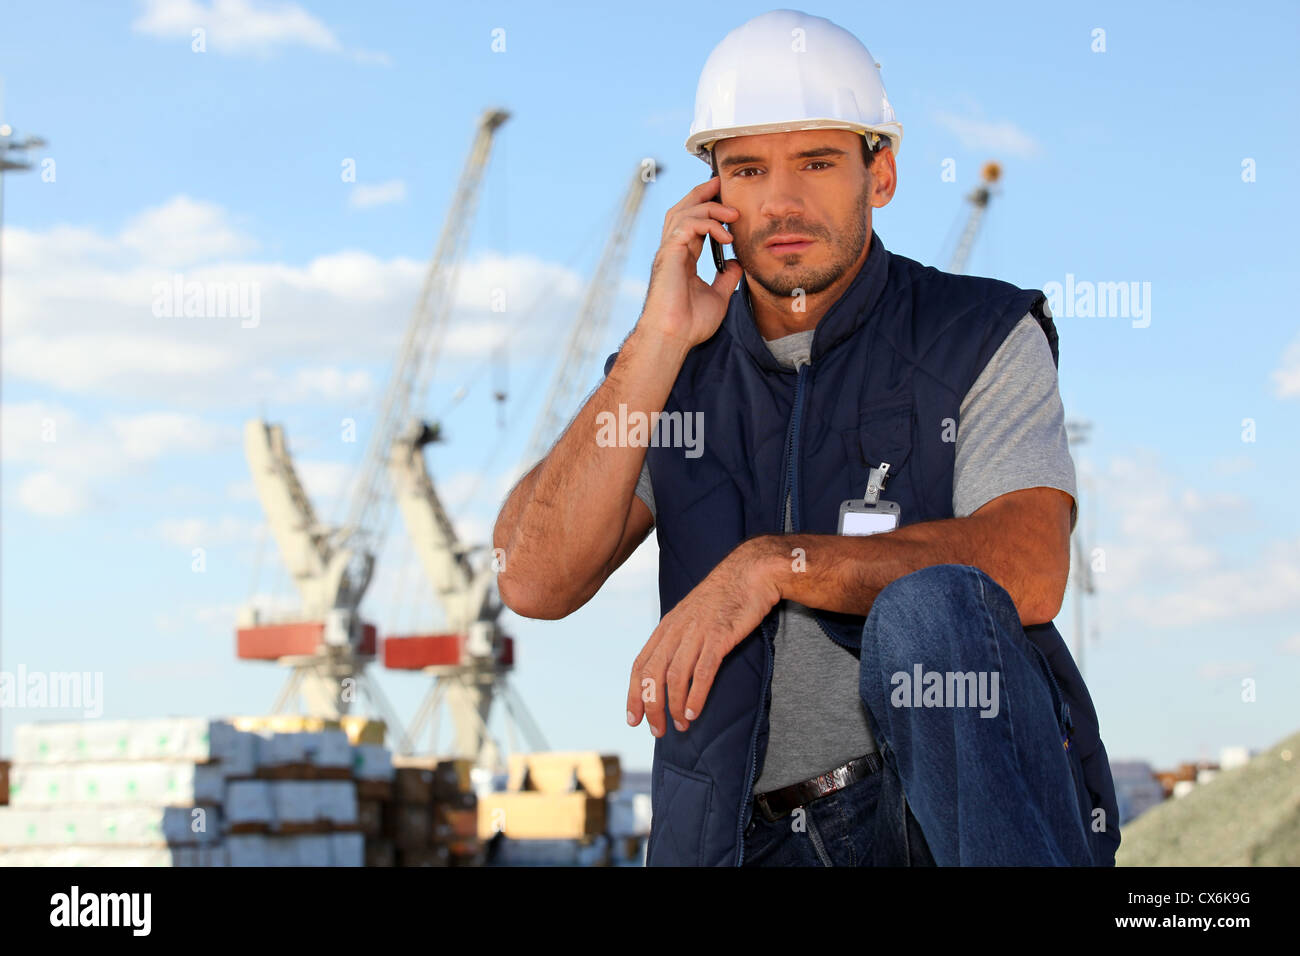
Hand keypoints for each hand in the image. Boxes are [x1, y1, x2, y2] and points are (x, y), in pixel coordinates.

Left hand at [625, 539, 779, 736]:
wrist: (752, 572)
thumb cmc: (726, 596)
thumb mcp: (694, 614)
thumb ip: (682, 637)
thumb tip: (675, 667)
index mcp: (668, 625)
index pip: (640, 664)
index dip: (633, 694)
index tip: (633, 718)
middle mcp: (676, 629)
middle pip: (652, 674)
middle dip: (650, 706)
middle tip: (658, 730)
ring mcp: (696, 632)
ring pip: (674, 676)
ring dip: (674, 706)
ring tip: (680, 725)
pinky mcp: (718, 636)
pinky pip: (701, 671)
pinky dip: (695, 695)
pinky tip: (694, 712)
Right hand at [639, 176, 743, 349]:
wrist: (673, 337)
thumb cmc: (690, 324)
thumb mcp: (718, 297)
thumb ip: (726, 279)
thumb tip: (737, 264)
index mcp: (682, 258)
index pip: (692, 223)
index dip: (706, 208)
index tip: (725, 199)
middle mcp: (673, 250)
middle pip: (683, 209)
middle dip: (702, 193)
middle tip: (721, 183)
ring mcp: (669, 251)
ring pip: (683, 212)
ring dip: (709, 207)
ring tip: (732, 214)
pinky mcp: (669, 255)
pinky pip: (686, 225)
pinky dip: (707, 223)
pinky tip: (725, 235)